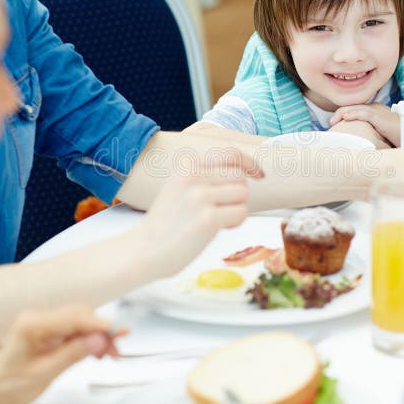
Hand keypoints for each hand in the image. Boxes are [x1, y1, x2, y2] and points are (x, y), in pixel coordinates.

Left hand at [0, 306, 120, 403]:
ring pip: (80, 322)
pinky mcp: (48, 334)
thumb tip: (99, 339)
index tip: (118, 331)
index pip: (74, 317)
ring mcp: (43, 326)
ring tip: (109, 352)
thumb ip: (73, 354)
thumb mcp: (44, 373)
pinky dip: (88, 339)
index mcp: (32, 325)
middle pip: (79, 315)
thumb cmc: (7, 387)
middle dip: (101, 330)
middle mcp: (37, 320)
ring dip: (97, 335)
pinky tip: (96, 350)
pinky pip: (74, 331)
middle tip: (115, 348)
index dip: (99, 323)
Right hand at [141, 151, 255, 276]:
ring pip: (243, 194)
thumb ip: (204, 175)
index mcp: (187, 165)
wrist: (144, 249)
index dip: (249, 163)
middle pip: (240, 177)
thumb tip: (244, 171)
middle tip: (224, 209)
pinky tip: (217, 228)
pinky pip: (241, 213)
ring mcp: (201, 196)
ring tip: (218, 219)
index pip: (230, 153)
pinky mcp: (209, 219)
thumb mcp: (179, 186)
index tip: (258, 173)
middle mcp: (194, 176)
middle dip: (238, 194)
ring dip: (237, 208)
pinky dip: (235, 223)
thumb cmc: (165, 222)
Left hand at [330, 103, 399, 145]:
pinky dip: (353, 114)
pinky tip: (344, 118)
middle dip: (341, 113)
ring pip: (356, 109)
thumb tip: (360, 147)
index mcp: (376, 112)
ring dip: (343, 113)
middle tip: (331, 122)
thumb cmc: (399, 137)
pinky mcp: (380, 117)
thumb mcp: (381, 136)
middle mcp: (376, 109)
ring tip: (333, 121)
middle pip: (354, 107)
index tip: (336, 123)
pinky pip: (363, 113)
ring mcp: (378, 111)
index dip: (344, 114)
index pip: (356, 109)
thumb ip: (371, 136)